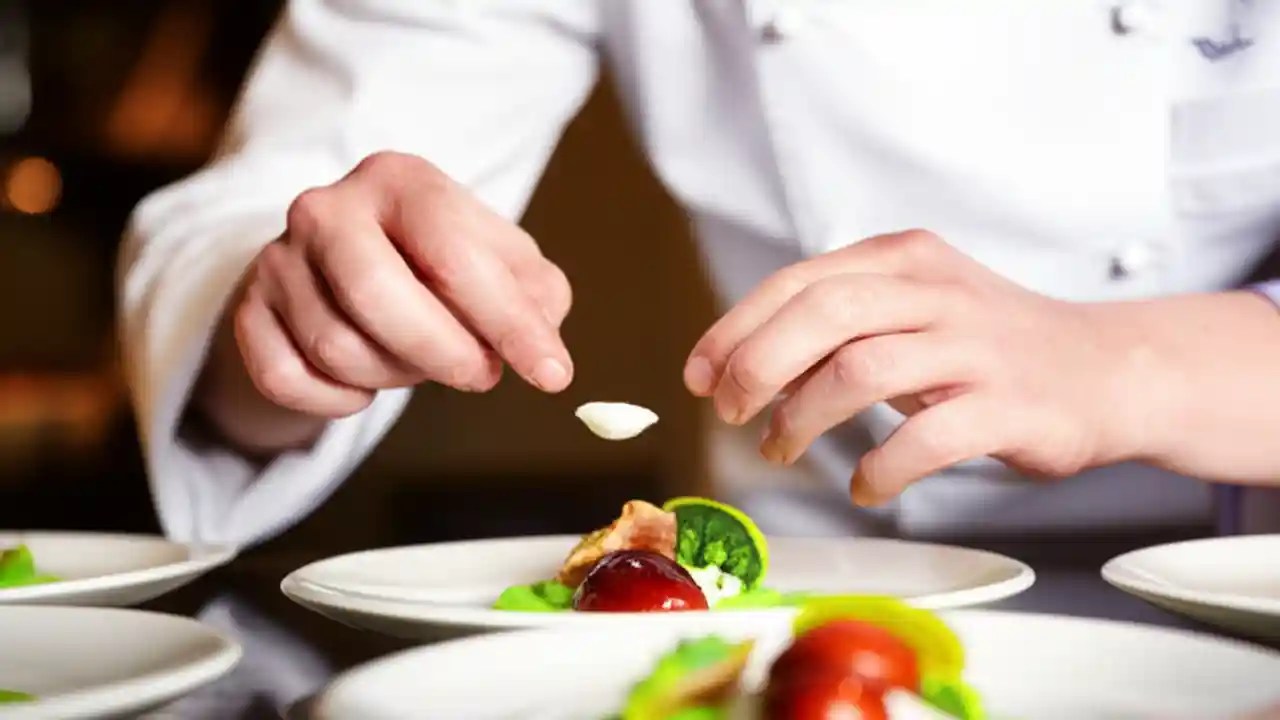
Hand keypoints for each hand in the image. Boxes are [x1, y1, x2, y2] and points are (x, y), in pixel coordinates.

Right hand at [199, 152, 572, 451]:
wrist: (347, 269)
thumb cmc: (439, 265)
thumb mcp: (502, 264)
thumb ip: (535, 296)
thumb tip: (542, 345)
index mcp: (400, 180)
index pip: (454, 255)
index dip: (508, 323)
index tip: (552, 375)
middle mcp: (327, 207)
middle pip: (378, 298)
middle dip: (442, 353)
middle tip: (481, 375)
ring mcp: (278, 258)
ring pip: (337, 348)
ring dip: (395, 376)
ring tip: (417, 360)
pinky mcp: (248, 311)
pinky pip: (288, 379)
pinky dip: (337, 400)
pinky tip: (363, 382)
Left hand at [683, 230, 1157, 505]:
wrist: (1106, 370)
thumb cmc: (988, 346)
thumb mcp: (911, 312)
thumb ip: (837, 329)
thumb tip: (746, 369)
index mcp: (903, 260)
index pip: (797, 282)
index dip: (735, 329)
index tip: (699, 374)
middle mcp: (936, 293)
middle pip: (822, 313)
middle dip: (757, 364)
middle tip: (729, 411)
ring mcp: (974, 349)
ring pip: (861, 370)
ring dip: (803, 418)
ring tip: (780, 450)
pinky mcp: (1007, 407)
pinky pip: (924, 439)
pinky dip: (879, 469)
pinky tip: (865, 486)